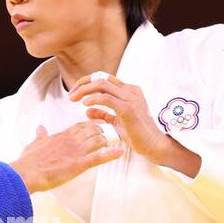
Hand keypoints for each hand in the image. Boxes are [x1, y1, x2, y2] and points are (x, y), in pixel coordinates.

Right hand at [9, 122, 122, 193]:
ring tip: (117, 143)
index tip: (98, 127)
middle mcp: (71, 141)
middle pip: (93, 130)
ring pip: (98, 140)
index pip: (81, 126)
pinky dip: (111, 154)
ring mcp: (76, 152)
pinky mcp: (78, 164)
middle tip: (112, 136)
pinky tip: (120, 152)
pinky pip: (99, 157)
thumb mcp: (34, 144)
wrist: (26, 173)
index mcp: (61, 136)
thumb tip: (39, 128)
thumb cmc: (28, 161)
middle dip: (103, 132)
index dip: (91, 126)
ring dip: (108, 141)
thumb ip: (40, 135)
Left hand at [67, 73, 199, 176]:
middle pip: (101, 78)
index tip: (76, 91)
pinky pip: (106, 98)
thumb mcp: (117, 122)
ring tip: (73, 98)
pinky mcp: (128, 108)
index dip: (87, 82)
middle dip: (83, 84)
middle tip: (71, 95)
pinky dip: (93, 99)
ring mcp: (130, 98)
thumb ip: (104, 114)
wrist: (153, 144)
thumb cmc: (137, 134)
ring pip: (102, 84)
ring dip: (84, 90)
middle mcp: (130, 90)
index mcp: (129, 91)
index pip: (104, 78)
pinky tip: (85, 104)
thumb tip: (88, 111)